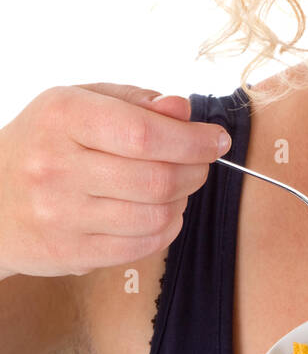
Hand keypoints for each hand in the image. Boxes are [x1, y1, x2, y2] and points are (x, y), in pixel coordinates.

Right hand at [0, 83, 230, 276]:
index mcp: (63, 117)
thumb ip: (135, 101)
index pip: (145, 133)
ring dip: (182, 201)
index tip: (216, 140)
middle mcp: (56, 166)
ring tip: (177, 187)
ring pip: (154, 216)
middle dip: (195, 170)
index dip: (192, 140)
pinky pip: (139, 247)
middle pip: (157, 179)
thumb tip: (183, 109)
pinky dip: (164, 230)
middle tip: (200, 163)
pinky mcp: (66, 252)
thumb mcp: (80, 102)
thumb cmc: (46, 141)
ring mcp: (59, 215)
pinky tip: (161, 213)